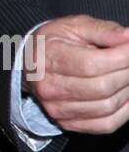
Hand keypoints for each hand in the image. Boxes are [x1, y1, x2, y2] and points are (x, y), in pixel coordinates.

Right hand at [22, 15, 128, 133]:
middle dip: (127, 72)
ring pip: (107, 107)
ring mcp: (57, 109)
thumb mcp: (74, 26)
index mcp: (47, 58)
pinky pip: (106, 124)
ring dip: (128, 90)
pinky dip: (125, 111)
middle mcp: (49, 88)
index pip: (91, 64)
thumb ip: (103, 30)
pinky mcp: (68, 123)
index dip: (121, 57)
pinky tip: (126, 93)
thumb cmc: (55, 42)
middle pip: (102, 87)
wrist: (31, 66)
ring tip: (128, 73)